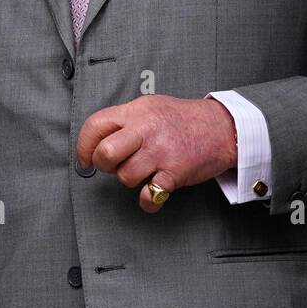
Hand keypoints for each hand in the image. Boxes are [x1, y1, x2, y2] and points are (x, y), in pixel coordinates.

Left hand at [76, 95, 237, 213]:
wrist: (223, 127)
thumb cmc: (184, 120)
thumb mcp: (152, 107)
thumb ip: (127, 120)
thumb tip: (98, 139)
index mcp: (137, 111)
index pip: (95, 125)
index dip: (83, 146)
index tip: (85, 159)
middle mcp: (146, 129)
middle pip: (105, 153)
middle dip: (104, 165)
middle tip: (115, 165)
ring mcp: (161, 152)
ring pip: (125, 177)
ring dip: (131, 180)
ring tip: (144, 172)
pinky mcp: (175, 173)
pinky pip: (149, 196)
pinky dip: (148, 200)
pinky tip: (154, 191)